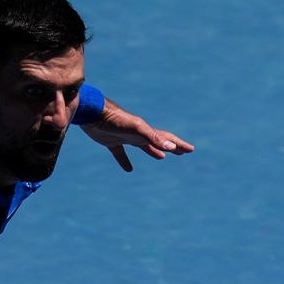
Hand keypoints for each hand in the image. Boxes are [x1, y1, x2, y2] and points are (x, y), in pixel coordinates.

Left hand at [76, 102, 192, 172]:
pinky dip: (125, 161)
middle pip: (158, 141)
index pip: (166, 138)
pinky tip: (128, 169)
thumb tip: (171, 147)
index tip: (191, 149)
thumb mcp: (137, 130)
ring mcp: (125, 137)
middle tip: (183, 152)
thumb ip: (153, 138)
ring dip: (153, 152)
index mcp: (146, 131)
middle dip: (172, 147)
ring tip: (162, 157)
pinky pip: (121, 154)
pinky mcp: (111, 142)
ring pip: (143, 146)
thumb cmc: (115, 119)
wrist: (92, 113)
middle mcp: (138, 133)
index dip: (179, 144)